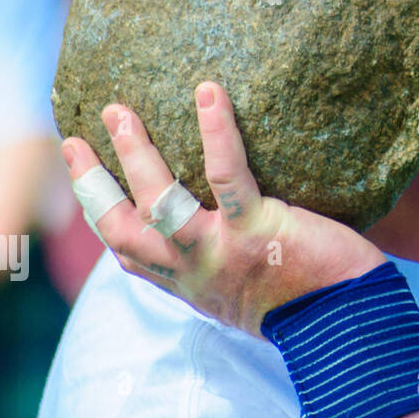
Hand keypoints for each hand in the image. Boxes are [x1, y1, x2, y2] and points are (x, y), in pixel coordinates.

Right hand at [61, 81, 386, 339]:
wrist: (344, 323)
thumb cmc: (308, 302)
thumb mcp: (247, 296)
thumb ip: (225, 268)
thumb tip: (221, 231)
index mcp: (190, 283)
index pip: (129, 253)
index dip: (100, 216)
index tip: (82, 181)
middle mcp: (193, 270)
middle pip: (124, 227)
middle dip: (93, 184)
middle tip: (74, 139)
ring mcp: (219, 250)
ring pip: (158, 199)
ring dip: (134, 154)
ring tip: (120, 111)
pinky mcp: (255, 229)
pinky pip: (227, 174)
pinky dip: (216, 131)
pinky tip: (208, 94)